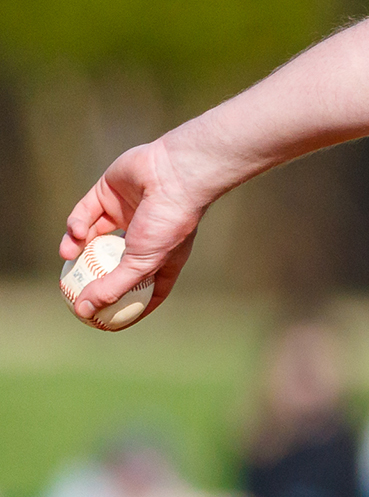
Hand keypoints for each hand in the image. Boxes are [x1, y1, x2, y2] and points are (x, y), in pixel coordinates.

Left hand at [61, 137, 207, 321]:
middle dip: (92, 273)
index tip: (110, 320)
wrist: (174, 176)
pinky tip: (75, 232)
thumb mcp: (141, 264)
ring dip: (77, 246)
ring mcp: (126, 212)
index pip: (146, 287)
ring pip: (94, 234)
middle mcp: (144, 235)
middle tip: (73, 286)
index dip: (129, 304)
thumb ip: (113, 288)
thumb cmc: (168, 224)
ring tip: (67, 255)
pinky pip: (86, 211)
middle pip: (112, 260)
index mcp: (162, 256)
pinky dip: (77, 222)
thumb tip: (85, 311)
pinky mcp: (109, 191)